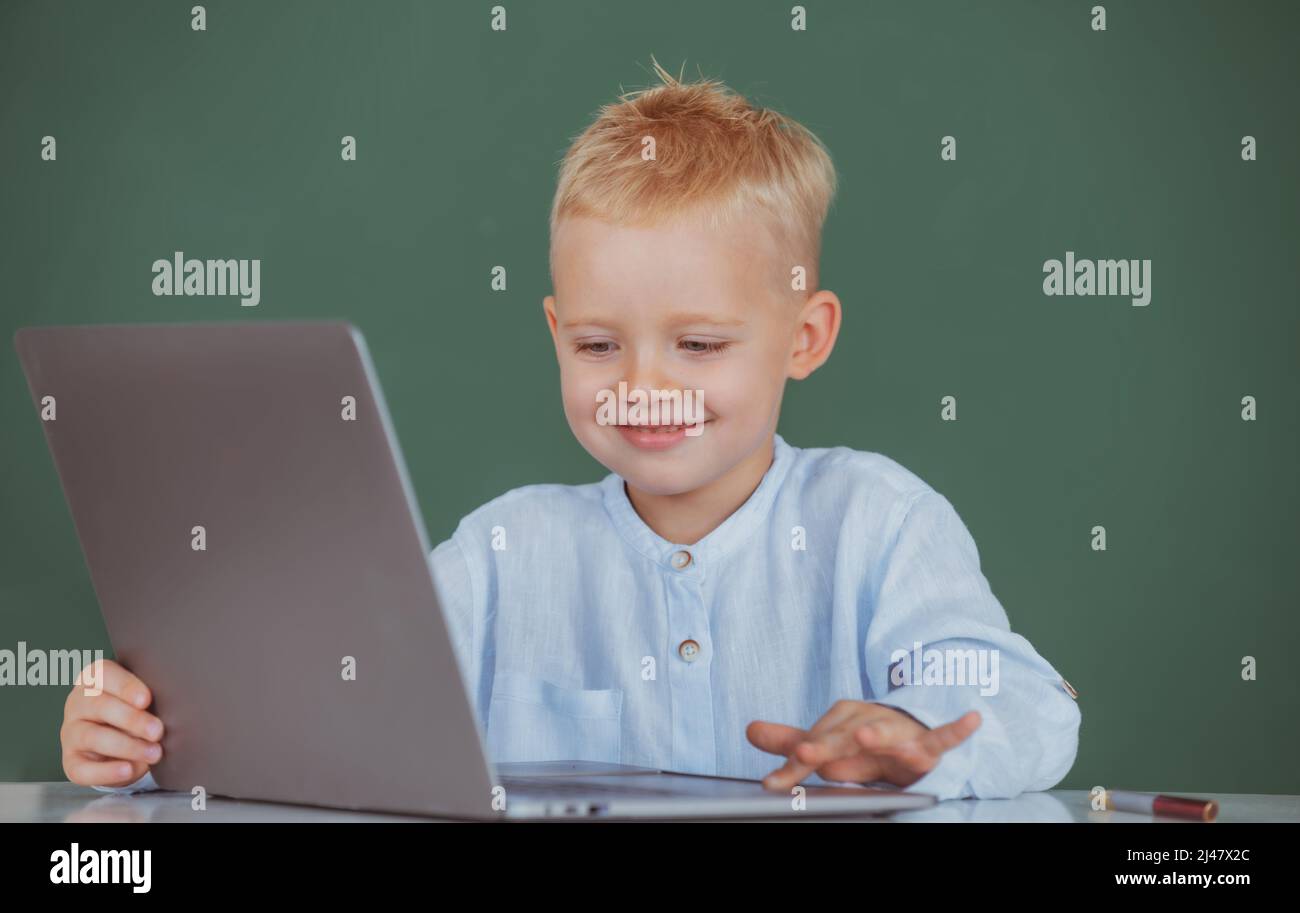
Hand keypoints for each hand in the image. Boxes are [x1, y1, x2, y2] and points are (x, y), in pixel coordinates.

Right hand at [61, 659, 163, 786]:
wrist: (118, 745)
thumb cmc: (134, 711)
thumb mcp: (142, 699)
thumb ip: (149, 698)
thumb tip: (174, 707)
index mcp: (94, 680)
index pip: (103, 674)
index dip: (125, 686)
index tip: (147, 700)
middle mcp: (78, 703)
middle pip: (99, 706)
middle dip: (132, 719)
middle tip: (157, 731)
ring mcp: (70, 733)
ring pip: (93, 736)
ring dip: (127, 746)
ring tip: (154, 753)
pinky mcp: (71, 761)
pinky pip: (83, 768)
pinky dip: (107, 771)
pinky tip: (128, 770)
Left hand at [747, 700, 980, 791]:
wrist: (910, 731)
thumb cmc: (865, 742)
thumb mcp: (828, 743)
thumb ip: (792, 742)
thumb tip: (750, 730)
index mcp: (843, 718)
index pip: (815, 741)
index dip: (796, 761)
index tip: (775, 782)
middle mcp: (869, 719)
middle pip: (844, 735)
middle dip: (825, 746)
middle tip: (805, 757)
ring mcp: (900, 731)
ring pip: (887, 734)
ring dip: (877, 734)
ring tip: (863, 736)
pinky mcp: (927, 744)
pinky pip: (944, 737)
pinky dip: (958, 730)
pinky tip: (970, 720)